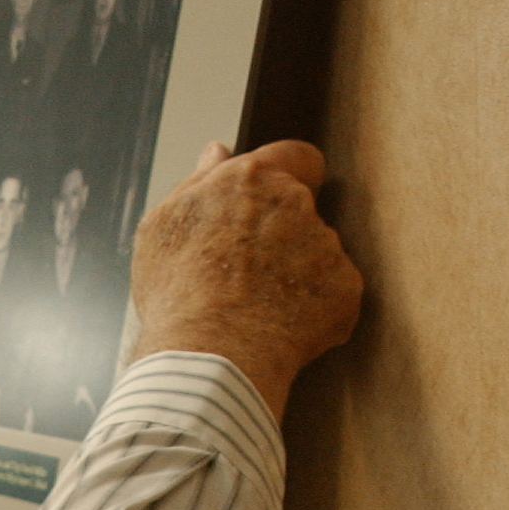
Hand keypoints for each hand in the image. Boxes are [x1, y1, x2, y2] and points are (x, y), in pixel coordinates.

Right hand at [131, 139, 362, 419]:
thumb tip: (218, 152)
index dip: (288, 176)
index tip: (272, 203)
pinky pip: (332, 295)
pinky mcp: (345, 288)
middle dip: (281, 232)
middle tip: (245, 273)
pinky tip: (278, 330)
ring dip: (295, 274)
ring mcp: (326, 245)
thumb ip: (198, 182)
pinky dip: (312, 312)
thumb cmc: (177, 295)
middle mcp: (296, 202)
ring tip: (255, 309)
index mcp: (252, 178)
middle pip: (302, 208)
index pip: (295, 156)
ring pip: (316, 254)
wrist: (208, 357)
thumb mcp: (162, 228)